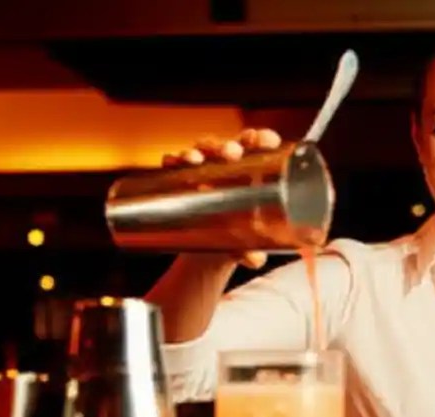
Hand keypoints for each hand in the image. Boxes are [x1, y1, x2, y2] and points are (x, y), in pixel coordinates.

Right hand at [162, 128, 283, 269]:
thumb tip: (255, 259)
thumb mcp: (246, 244)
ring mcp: (205, 168)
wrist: (211, 246)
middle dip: (227, 145)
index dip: (263, 138)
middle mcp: (229, 164)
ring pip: (201, 150)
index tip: (261, 140)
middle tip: (229, 153)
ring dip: (197, 151)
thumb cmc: (239, 236)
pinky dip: (172, 160)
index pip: (261, 145)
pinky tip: (171, 162)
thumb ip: (251, 250)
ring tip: (195, 159)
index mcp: (255, 170)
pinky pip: (175, 163)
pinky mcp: (183, 177)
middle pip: (228, 144)